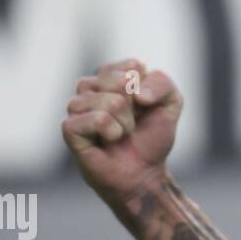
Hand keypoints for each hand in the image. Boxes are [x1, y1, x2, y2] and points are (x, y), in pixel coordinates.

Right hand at [61, 58, 183, 206]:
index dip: (146, 90)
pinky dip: (111, 131)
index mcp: (112, 76)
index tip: (144, 107)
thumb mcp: (171, 103)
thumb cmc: (152, 137)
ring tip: (121, 134)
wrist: (144, 173)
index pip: (132, 66)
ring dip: (125, 122)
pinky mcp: (69, 128)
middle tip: (131, 123)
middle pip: (120, 80)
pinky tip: (107, 141)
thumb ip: (162, 83)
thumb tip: (136, 92)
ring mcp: (77, 108)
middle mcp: (91, 88)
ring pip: (109, 101)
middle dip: (135, 107)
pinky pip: (97, 118)